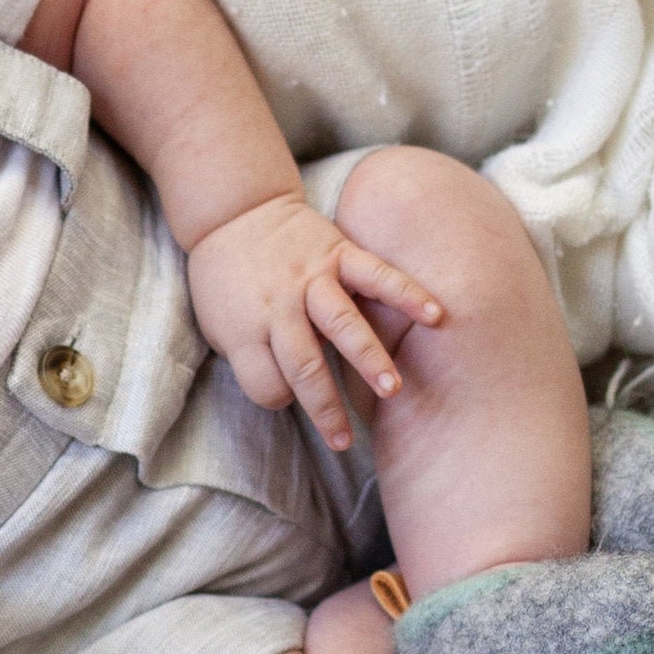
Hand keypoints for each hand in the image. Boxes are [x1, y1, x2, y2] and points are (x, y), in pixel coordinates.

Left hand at [187, 193, 442, 449]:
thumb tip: (291, 393)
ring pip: (343, 324)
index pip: (265, 383)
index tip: (287, 401)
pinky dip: (407, 294)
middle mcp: (278, 307)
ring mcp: (310, 279)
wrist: (233, 211)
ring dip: (369, 359)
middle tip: (345, 441)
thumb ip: (252, 359)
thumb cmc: (227, 282)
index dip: (277, 399)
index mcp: (244, 329)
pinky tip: (434, 315)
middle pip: (303, 365)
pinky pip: (376, 274)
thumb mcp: (219, 327)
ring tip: (393, 390)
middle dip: (326, 407)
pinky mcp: (337, 252)